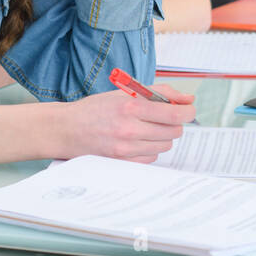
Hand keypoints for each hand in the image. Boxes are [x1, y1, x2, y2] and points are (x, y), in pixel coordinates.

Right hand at [50, 83, 194, 162]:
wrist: (66, 129)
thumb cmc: (96, 109)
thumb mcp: (125, 93)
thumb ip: (159, 92)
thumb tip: (188, 99)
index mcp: (131, 107)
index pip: (174, 113)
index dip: (187, 112)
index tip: (188, 109)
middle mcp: (130, 129)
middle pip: (173, 132)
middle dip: (174, 123)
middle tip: (164, 117)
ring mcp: (126, 149)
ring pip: (165, 145)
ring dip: (162, 136)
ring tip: (146, 128)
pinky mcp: (122, 162)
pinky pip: (151, 157)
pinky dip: (150, 149)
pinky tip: (136, 141)